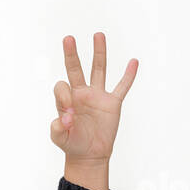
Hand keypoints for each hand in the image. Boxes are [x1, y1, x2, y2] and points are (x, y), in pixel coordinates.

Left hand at [50, 32, 136, 163]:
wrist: (89, 155)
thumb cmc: (72, 145)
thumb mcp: (59, 139)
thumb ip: (56, 129)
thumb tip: (64, 118)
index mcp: (67, 100)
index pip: (62, 87)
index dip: (63, 97)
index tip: (67, 117)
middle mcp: (81, 93)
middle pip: (76, 69)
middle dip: (71, 54)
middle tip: (67, 38)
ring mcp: (98, 96)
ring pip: (98, 70)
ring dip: (99, 53)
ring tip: (98, 35)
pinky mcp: (112, 103)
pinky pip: (122, 87)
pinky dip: (128, 75)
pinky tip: (133, 62)